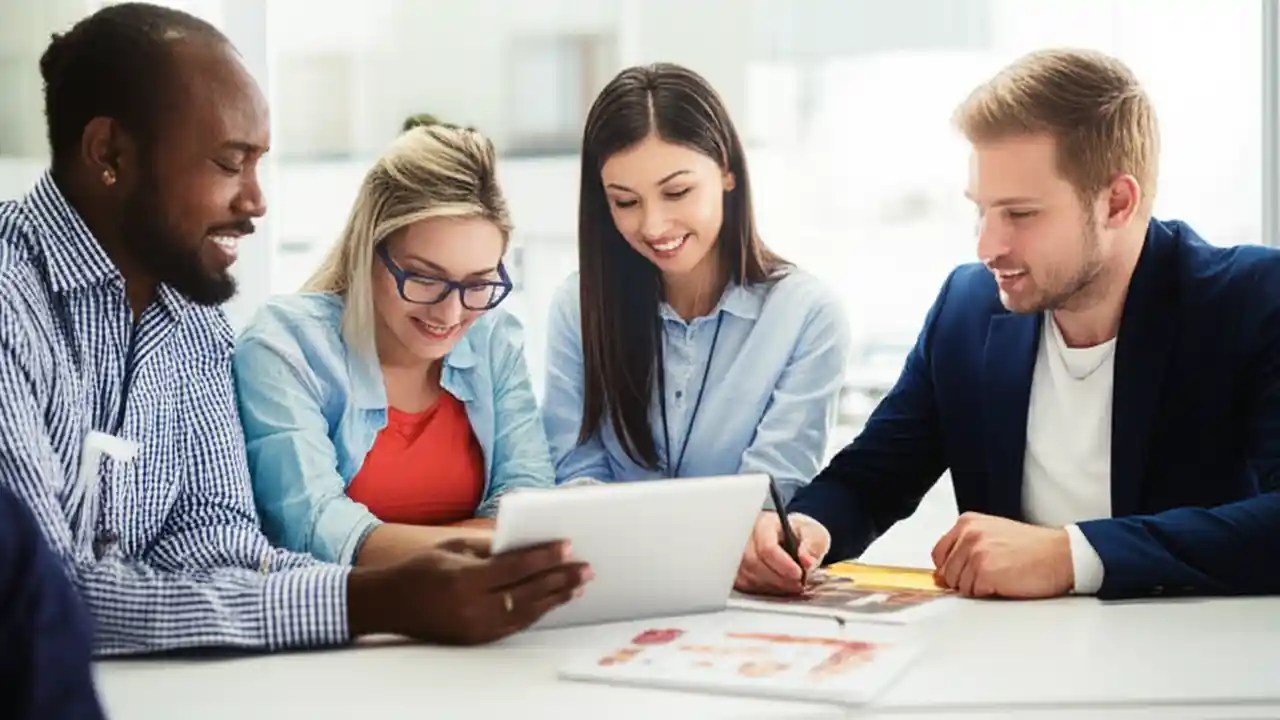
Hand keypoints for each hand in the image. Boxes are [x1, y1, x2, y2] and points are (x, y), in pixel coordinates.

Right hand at [349, 537, 592, 644]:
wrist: (389, 603)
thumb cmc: (420, 568)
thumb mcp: (452, 547)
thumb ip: (489, 548)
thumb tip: (525, 544)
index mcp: (465, 580)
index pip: (516, 568)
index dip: (544, 557)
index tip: (567, 547)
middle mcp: (472, 608)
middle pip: (528, 592)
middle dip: (560, 579)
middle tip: (585, 569)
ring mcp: (475, 628)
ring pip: (526, 612)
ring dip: (555, 598)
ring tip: (578, 585)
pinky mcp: (476, 639)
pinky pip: (514, 625)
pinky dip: (537, 612)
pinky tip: (552, 601)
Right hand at [735, 512, 830, 595]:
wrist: (790, 539)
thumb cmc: (798, 535)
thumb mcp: (813, 533)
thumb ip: (813, 545)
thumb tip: (807, 561)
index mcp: (764, 524)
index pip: (766, 547)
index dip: (783, 565)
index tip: (799, 574)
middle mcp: (746, 537)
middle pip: (754, 563)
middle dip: (779, 578)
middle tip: (798, 583)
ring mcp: (738, 554)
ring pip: (749, 576)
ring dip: (773, 586)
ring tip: (791, 584)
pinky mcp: (737, 570)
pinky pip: (745, 585)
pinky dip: (764, 590)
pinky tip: (778, 586)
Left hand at [931, 512, 1072, 597]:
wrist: (1061, 554)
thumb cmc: (1033, 547)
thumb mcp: (994, 535)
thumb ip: (967, 547)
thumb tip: (944, 573)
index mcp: (968, 523)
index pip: (939, 553)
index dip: (950, 568)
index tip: (962, 573)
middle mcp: (969, 534)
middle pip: (947, 572)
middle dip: (964, 580)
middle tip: (990, 576)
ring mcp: (976, 553)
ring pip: (959, 585)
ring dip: (977, 588)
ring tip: (1001, 577)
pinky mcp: (985, 572)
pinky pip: (973, 594)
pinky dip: (988, 594)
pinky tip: (1005, 583)